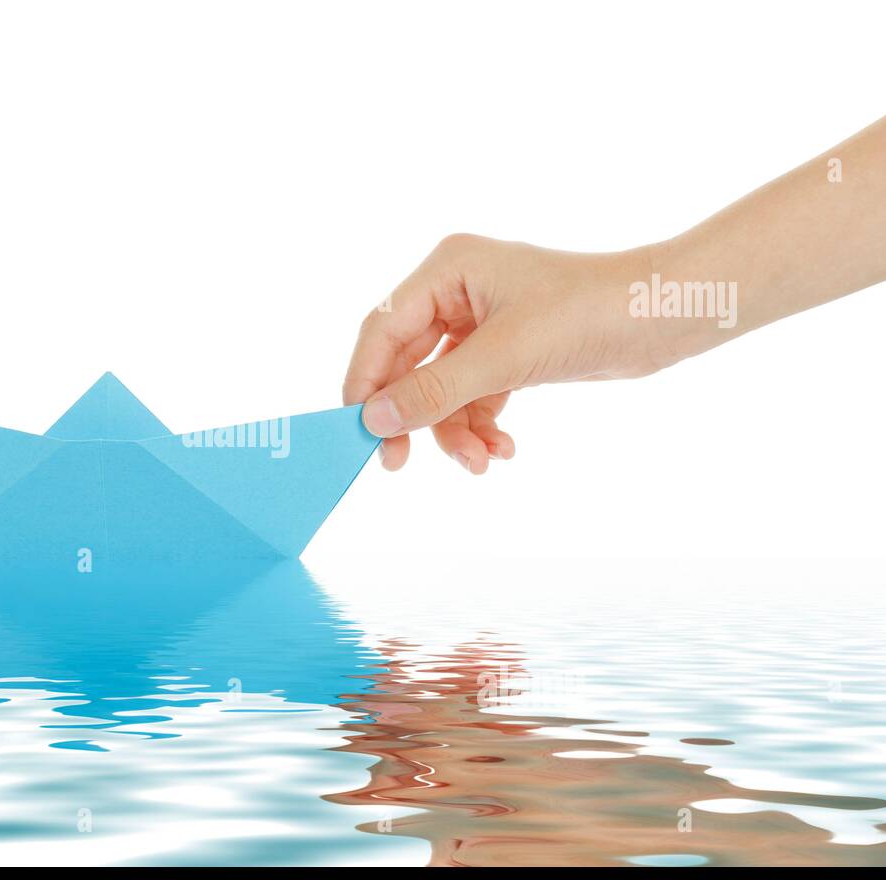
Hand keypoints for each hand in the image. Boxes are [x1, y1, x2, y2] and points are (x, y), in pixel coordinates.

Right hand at [344, 234, 658, 472]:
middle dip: (413, 416)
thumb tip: (374, 420)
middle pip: (407, 363)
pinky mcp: (507, 351)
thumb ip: (434, 390)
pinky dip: (481, 426)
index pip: (383, 329)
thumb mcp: (504, 357)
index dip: (366, 382)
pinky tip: (502, 448)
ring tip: (480, 462)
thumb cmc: (590, 313)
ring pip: (441, 388)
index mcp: (448, 269)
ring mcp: (482, 323)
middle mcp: (457, 291)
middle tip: (398, 463)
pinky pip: (473, 396)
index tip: (359, 433)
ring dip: (454, 430)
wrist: (666, 316)